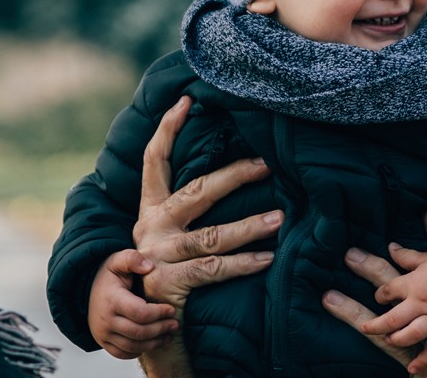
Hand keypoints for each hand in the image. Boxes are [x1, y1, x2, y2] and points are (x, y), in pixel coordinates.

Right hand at [82, 96, 281, 359]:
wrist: (146, 326)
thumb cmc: (170, 275)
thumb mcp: (171, 239)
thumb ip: (189, 212)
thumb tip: (231, 174)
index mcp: (150, 211)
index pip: (154, 162)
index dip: (167, 129)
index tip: (186, 101)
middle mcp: (151, 228)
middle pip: (196, 192)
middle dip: (234, 176)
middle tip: (268, 164)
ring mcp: (157, 256)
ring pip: (212, 235)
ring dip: (250, 227)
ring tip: (281, 219)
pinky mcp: (168, 282)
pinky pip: (214, 269)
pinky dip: (245, 263)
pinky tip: (269, 258)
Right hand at [87, 249, 174, 358]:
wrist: (85, 290)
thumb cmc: (108, 276)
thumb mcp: (118, 260)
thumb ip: (132, 258)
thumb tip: (149, 267)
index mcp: (111, 300)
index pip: (140, 313)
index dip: (159, 313)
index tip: (172, 310)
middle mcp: (105, 320)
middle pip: (139, 332)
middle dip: (161, 329)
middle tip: (175, 324)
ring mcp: (103, 333)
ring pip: (132, 346)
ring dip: (154, 343)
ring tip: (168, 335)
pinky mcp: (103, 342)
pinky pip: (122, 354)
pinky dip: (139, 351)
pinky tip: (152, 343)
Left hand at [356, 241, 426, 372]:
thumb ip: (408, 255)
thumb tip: (391, 247)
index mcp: (415, 284)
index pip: (387, 291)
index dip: (380, 295)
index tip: (380, 296)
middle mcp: (421, 304)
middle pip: (392, 318)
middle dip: (376, 325)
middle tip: (364, 328)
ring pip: (410, 335)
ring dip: (396, 339)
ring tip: (388, 340)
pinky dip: (422, 361)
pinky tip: (411, 369)